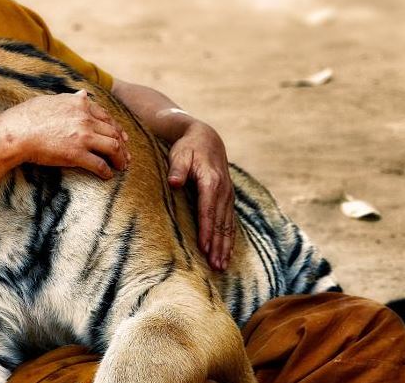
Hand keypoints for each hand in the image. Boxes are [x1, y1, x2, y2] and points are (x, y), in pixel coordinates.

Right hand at [0, 90, 129, 178]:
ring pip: (113, 147)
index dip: (116, 128)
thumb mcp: (52, 100)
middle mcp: (85, 119)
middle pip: (114, 132)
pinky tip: (107, 176)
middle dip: (123, 145)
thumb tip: (83, 94)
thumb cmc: (28, 116)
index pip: (106, 117)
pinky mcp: (77, 154)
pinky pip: (99, 165)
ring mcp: (83, 136)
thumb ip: (71, 99)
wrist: (16, 132)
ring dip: (120, 159)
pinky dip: (106, 171)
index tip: (122, 137)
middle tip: (125, 155)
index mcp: (80, 104)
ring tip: (121, 166)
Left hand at [167, 120, 234, 270]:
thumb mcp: (180, 154)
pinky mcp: (228, 198)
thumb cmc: (188, 148)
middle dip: (218, 246)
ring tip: (221, 266)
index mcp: (211, 181)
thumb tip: (174, 182)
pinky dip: (229, 239)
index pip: (208, 211)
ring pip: (228, 225)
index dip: (207, 231)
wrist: (206, 138)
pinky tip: (227, 253)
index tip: (204, 248)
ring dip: (225, 246)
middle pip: (221, 223)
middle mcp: (223, 190)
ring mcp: (228, 195)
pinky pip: (230, 222)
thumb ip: (177, 169)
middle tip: (215, 267)